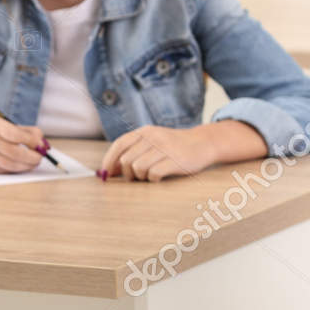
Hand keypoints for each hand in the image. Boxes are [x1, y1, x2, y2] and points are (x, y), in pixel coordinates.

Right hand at [0, 116, 46, 173]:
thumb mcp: (4, 124)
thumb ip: (26, 131)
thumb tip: (43, 143)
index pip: (16, 135)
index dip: (31, 141)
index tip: (40, 144)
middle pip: (15, 152)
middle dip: (33, 156)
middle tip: (41, 157)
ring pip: (12, 164)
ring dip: (28, 165)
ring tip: (35, 162)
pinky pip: (7, 169)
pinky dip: (19, 168)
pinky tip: (24, 165)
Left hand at [100, 124, 216, 181]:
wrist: (203, 143)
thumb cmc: (173, 146)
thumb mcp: (153, 141)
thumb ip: (132, 151)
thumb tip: (108, 171)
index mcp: (145, 131)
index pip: (119, 145)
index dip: (109, 161)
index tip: (106, 174)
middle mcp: (154, 137)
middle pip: (126, 160)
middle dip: (127, 173)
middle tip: (135, 177)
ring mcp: (165, 148)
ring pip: (138, 168)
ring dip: (140, 177)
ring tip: (148, 176)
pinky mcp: (175, 160)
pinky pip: (153, 174)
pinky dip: (153, 179)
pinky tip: (159, 177)